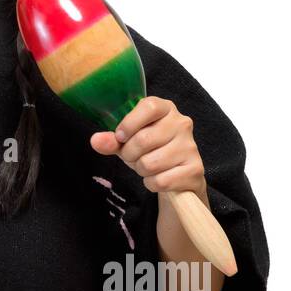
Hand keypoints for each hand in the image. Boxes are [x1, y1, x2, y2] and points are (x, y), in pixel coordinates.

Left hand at [89, 95, 206, 200]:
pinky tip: (159, 178)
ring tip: (148, 166)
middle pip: (143, 139)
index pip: (149, 106)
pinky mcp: (194, 170)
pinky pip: (160, 181)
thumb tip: (95, 140)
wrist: (179, 177)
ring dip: (141, 170)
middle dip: (130, 154)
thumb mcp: (129, 143)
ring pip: (150, 163)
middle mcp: (182, 123)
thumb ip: (112, 141)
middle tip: (133, 157)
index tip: (120, 136)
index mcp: (166, 109)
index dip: (130, 122)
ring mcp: (191, 147)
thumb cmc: (151, 151)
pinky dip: (152, 184)